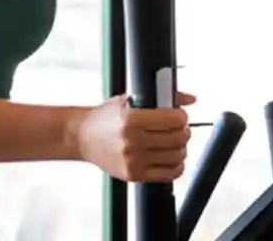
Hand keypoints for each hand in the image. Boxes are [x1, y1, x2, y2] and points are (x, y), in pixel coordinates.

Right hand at [71, 92, 195, 181]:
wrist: (82, 137)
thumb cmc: (105, 117)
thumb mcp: (129, 100)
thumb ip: (161, 97)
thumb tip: (190, 99)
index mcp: (131, 120)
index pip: (173, 120)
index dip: (181, 116)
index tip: (178, 116)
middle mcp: (132, 142)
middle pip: (178, 138)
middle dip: (183, 131)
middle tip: (178, 128)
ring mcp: (133, 161)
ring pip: (176, 156)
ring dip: (181, 147)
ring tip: (174, 141)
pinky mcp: (134, 175)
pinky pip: (169, 173)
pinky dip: (176, 165)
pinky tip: (170, 156)